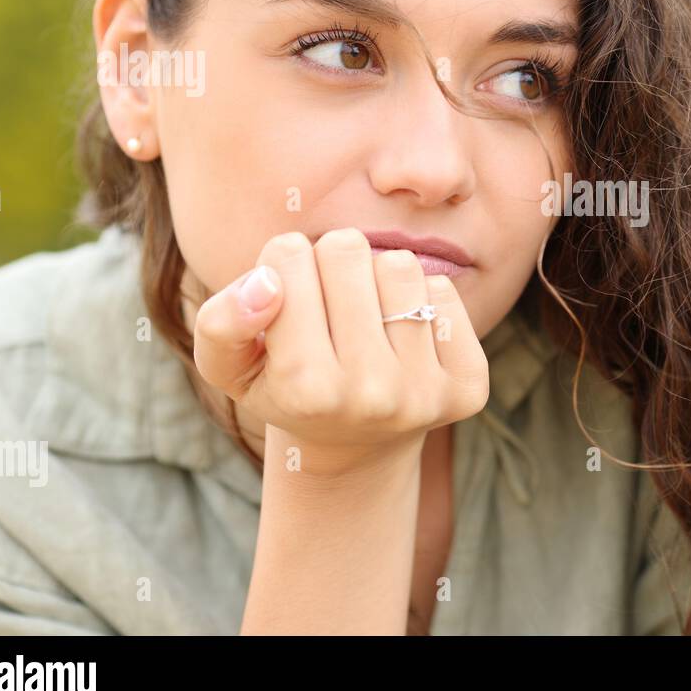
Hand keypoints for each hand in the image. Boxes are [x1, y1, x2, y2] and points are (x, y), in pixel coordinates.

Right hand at [192, 228, 489, 477]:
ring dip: (377, 277)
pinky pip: (444, 291)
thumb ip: (221, 323)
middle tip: (329, 309)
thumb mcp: (230, 364)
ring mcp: (425, 393)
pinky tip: (403, 335)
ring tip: (366, 318)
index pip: (288, 253)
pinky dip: (421, 298)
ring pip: (399, 264)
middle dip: (330, 264)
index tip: (287, 302)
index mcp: (304, 389)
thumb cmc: (284, 387)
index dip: (282, 265)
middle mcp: (371, 396)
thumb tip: (265, 284)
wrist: (357, 441)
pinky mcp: (469, 386)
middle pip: (346, 249)